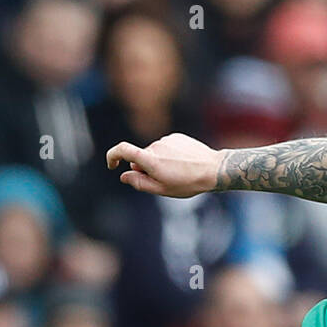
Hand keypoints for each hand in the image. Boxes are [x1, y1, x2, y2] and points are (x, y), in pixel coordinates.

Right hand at [106, 132, 224, 197]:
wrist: (213, 169)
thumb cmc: (188, 183)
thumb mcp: (162, 189)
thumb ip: (140, 183)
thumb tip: (124, 176)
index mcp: (150, 160)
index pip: (122, 150)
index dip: (113, 156)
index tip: (112, 165)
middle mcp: (156, 146)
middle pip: (141, 157)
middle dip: (146, 168)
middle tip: (164, 180)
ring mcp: (166, 140)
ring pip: (154, 153)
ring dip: (159, 162)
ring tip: (178, 172)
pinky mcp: (176, 137)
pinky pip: (166, 147)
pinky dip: (169, 155)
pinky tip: (184, 163)